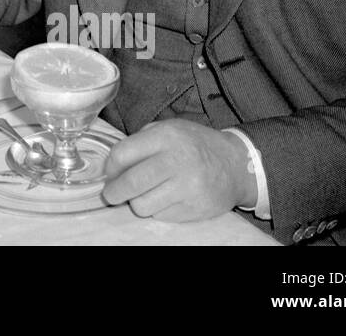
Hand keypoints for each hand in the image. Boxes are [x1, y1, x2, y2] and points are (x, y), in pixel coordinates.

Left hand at [100, 118, 256, 222]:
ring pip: (142, 204)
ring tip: (145, 193)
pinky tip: (167, 198)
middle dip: (114, 192)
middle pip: (131, 183)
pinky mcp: (194, 209)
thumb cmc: (195, 145)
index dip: (111, 167)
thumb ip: (140, 142)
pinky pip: (160, 215)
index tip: (110, 173)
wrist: (236, 165)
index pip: (122, 154)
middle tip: (111, 194)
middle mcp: (177, 161)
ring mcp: (187, 187)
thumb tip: (112, 167)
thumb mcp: (168, 129)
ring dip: (137, 202)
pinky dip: (157, 209)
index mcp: (166, 137)